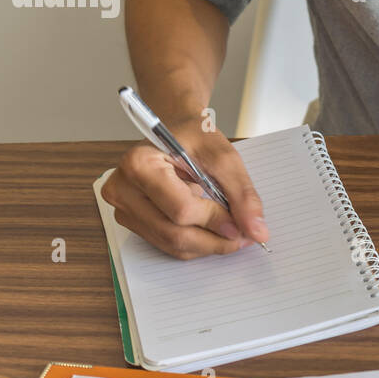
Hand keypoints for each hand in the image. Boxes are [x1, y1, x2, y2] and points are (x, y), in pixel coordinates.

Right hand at [100, 116, 268, 259]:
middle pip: (173, 232)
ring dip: (206, 245)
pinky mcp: (131, 220)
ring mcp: (123, 207)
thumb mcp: (223, 157)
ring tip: (232, 234)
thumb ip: (241, 194)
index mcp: (140, 164)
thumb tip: (256, 230)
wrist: (176, 132)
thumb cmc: (194, 137)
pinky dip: (194, 244)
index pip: (180, 208)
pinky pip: (166, 243)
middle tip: (244, 237)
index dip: (215, 221)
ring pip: (170, 244)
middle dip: (214, 240)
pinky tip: (212, 232)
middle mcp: (122, 189)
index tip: (242, 225)